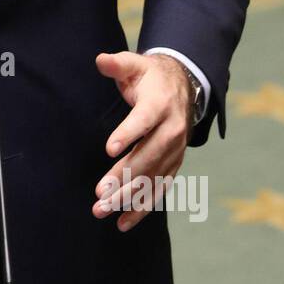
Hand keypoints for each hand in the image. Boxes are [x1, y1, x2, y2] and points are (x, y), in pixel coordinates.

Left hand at [91, 51, 194, 231]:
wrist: (183, 87)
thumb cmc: (150, 77)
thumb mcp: (135, 64)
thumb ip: (117, 64)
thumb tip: (101, 60)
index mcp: (160, 105)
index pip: (144, 121)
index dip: (128, 133)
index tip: (109, 149)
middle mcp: (172, 130)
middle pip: (147, 156)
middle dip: (123, 178)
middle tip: (100, 195)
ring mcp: (175, 150)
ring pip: (152, 177)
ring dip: (129, 197)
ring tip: (103, 210)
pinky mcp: (173, 164)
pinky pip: (159, 188)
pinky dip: (143, 207)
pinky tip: (123, 223)